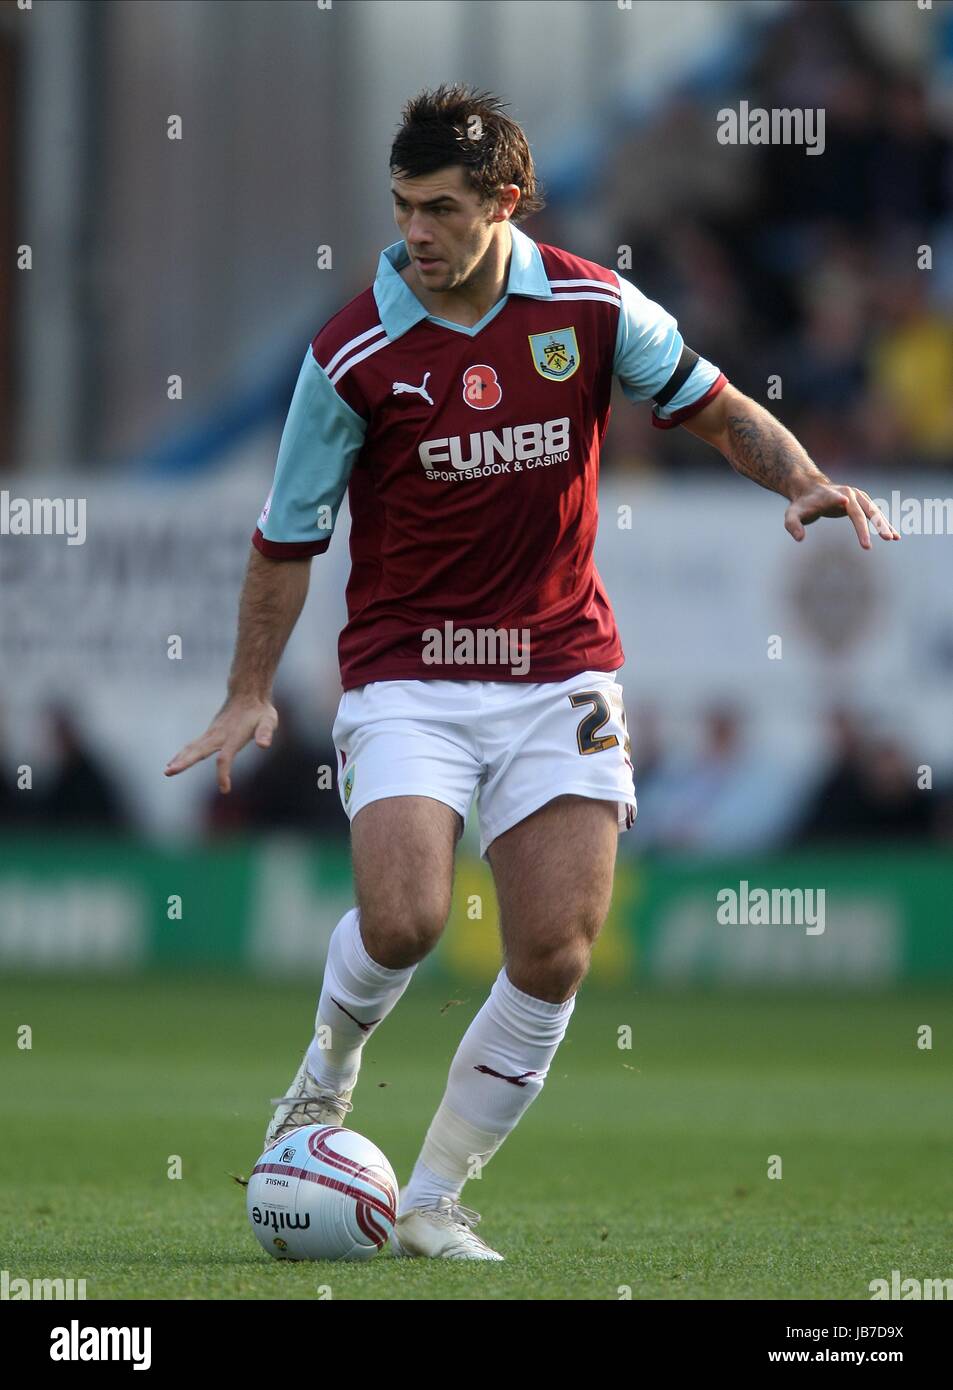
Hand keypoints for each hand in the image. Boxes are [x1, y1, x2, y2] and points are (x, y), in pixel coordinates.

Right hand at [164, 696, 277, 792]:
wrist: (247, 694)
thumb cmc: (260, 710)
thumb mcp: (269, 720)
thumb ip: (266, 732)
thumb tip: (264, 744)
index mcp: (234, 736)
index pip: (225, 758)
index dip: (223, 774)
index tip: (224, 789)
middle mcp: (219, 735)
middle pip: (200, 751)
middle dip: (185, 762)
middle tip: (170, 772)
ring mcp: (212, 733)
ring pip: (193, 748)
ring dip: (179, 759)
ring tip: (167, 771)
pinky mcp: (209, 733)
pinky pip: (193, 745)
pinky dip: (182, 754)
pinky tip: (173, 762)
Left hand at [784, 483, 900, 548]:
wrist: (810, 489)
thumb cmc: (801, 505)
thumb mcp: (791, 515)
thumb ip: (793, 525)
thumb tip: (800, 539)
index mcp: (830, 495)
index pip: (835, 498)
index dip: (839, 500)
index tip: (844, 501)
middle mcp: (848, 494)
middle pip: (861, 510)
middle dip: (871, 525)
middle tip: (878, 541)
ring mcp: (858, 497)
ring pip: (874, 512)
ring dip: (884, 525)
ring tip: (893, 539)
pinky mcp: (863, 502)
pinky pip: (876, 514)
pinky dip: (885, 524)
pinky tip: (895, 536)